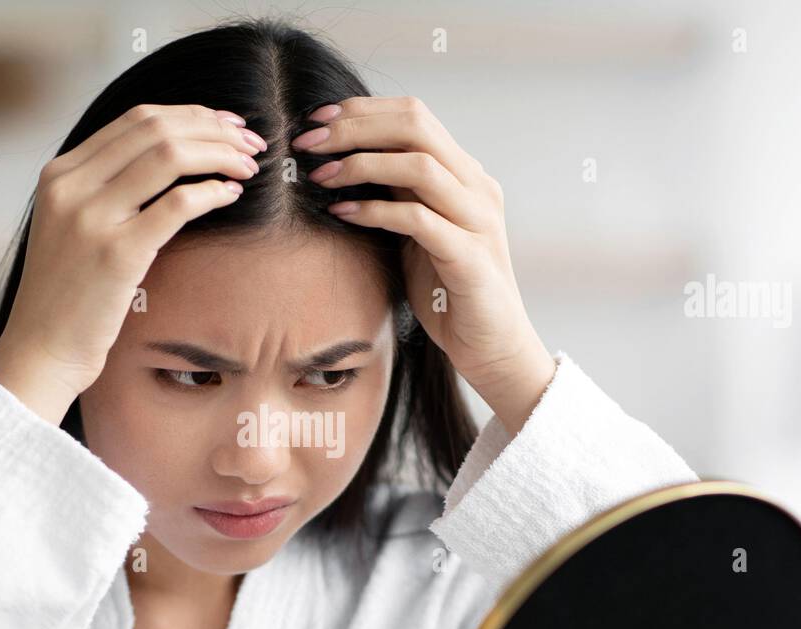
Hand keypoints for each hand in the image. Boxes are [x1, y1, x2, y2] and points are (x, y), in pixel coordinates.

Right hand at [0, 104, 267, 423]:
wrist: (42, 351)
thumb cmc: (67, 298)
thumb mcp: (72, 228)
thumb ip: (105, 191)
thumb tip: (170, 160)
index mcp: (59, 173)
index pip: (135, 119)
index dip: (190, 115)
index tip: (226, 124)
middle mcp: (71, 186)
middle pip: (156, 129)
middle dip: (213, 128)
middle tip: (250, 141)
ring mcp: (91, 217)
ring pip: (169, 156)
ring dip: (219, 154)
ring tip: (249, 164)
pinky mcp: (117, 252)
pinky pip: (177, 204)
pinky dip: (212, 192)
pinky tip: (232, 195)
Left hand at [294, 96, 555, 432]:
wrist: (491, 346)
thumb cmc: (448, 293)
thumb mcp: (416, 234)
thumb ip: (395, 196)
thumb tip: (341, 164)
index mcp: (464, 174)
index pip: (414, 115)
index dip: (362, 110)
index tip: (315, 120)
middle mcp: (476, 187)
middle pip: (416, 126)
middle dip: (355, 127)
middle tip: (308, 141)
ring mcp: (478, 219)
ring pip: (419, 165)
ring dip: (361, 164)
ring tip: (320, 176)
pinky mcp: (470, 257)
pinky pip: (418, 219)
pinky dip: (376, 210)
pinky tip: (343, 213)